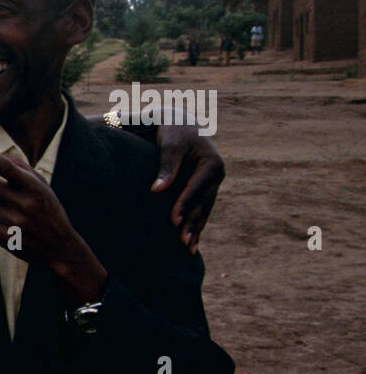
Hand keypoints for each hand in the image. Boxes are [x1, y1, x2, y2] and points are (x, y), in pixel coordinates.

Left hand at [0, 138, 106, 307]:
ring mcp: (14, 223)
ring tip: (8, 206)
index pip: (4, 166)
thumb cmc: (47, 209)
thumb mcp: (41, 186)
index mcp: (35, 187)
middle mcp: (25, 204)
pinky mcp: (6, 238)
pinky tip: (6, 221)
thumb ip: (19, 168)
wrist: (60, 247)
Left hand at [149, 124, 223, 253]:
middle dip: (193, 223)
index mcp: (212, 163)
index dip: (185, 204)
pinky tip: (192, 242)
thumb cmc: (173, 132)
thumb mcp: (170, 145)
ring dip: (196, 229)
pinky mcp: (205, 188)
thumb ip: (166, 166)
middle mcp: (217, 174)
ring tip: (188, 248)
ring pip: (204, 209)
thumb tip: (157, 190)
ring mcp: (213, 183)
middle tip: (183, 242)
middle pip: (204, 203)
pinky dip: (197, 224)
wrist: (180, 124)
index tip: (173, 220)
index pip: (197, 188)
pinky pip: (202, 209)